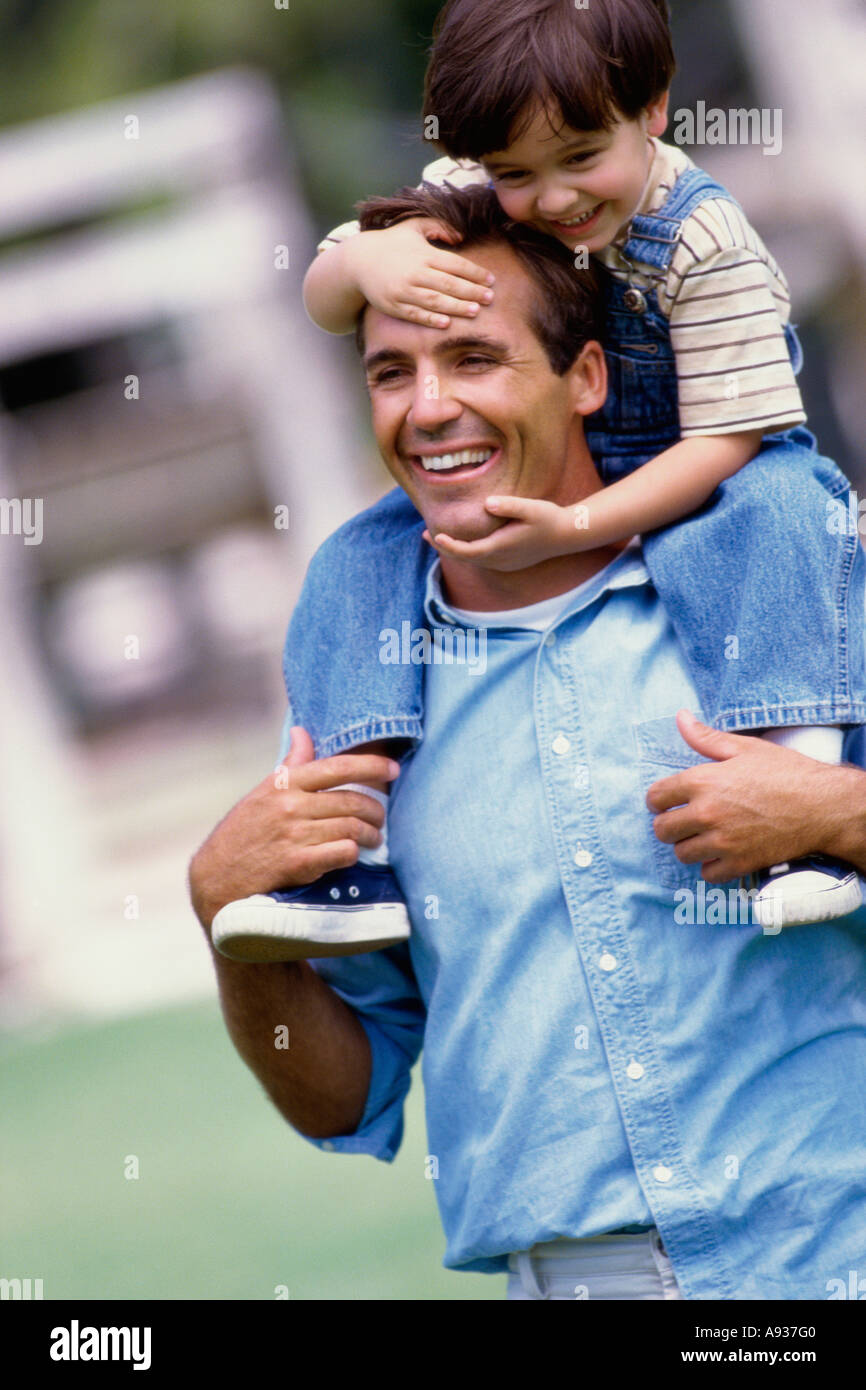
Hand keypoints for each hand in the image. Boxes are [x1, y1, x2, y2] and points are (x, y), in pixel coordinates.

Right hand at [188, 729, 399, 929]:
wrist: (216, 877)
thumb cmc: (243, 832)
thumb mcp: (263, 792)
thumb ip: (290, 764)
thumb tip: (302, 731)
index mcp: (284, 783)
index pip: (337, 766)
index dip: (371, 766)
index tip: (393, 769)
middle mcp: (291, 806)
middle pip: (351, 801)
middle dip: (375, 809)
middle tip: (380, 818)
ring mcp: (294, 835)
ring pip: (352, 828)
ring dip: (370, 835)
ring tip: (373, 839)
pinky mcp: (298, 864)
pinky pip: (342, 853)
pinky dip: (353, 853)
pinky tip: (352, 855)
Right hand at [347, 218, 494, 327]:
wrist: (358, 260)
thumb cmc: (392, 242)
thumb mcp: (414, 226)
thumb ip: (439, 226)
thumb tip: (461, 237)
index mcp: (424, 254)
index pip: (455, 264)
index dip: (475, 273)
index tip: (491, 280)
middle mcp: (415, 272)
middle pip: (449, 284)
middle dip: (472, 292)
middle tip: (490, 298)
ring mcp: (404, 290)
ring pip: (435, 301)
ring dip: (457, 307)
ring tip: (475, 312)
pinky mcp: (394, 305)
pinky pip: (415, 315)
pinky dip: (431, 320)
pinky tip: (447, 323)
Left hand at [423, 495, 583, 570]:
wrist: (568, 535)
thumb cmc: (549, 518)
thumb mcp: (531, 508)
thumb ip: (509, 505)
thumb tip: (487, 503)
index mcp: (500, 548)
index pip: (466, 551)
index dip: (447, 545)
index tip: (433, 535)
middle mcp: (499, 560)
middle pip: (465, 558)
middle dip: (444, 547)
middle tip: (425, 534)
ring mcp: (504, 564)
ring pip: (473, 560)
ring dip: (455, 550)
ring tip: (438, 537)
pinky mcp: (508, 562)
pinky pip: (482, 559)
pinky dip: (468, 551)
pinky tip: (464, 540)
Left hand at [646, 710, 843, 881]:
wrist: (823, 806)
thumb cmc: (786, 773)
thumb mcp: (745, 748)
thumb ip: (706, 737)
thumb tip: (681, 717)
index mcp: (702, 781)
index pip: (656, 797)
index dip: (658, 799)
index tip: (667, 802)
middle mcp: (707, 813)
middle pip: (662, 830)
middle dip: (670, 824)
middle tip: (684, 821)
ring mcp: (722, 842)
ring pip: (682, 854)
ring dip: (688, 846)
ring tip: (703, 836)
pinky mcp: (739, 864)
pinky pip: (707, 874)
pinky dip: (711, 866)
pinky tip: (721, 853)